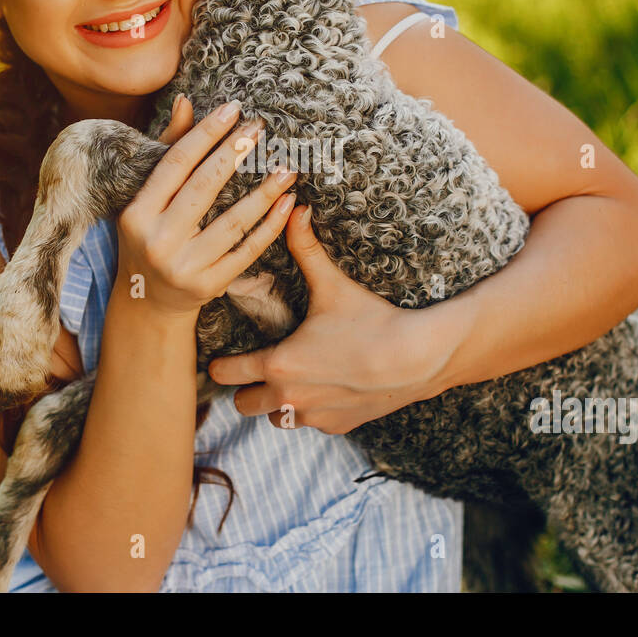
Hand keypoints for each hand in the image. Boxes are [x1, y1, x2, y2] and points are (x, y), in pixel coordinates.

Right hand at [115, 95, 299, 318]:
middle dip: (236, 154)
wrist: (146, 301)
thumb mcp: (147, 200)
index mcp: (138, 213)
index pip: (176, 164)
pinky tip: (288, 204)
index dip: (205, 134)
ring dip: (264, 192)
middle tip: (261, 128)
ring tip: (287, 167)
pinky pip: (247, 250)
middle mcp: (158, 240)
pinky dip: (270, 226)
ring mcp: (185, 266)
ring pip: (232, 221)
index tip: (233, 110)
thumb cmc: (150, 236)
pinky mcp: (210, 285)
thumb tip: (186, 101)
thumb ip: (168, 151)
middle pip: (204, 188)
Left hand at [207, 204, 452, 434]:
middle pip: (243, 404)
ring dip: (277, 403)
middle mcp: (288, 397)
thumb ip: (306, 249)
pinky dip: (312, 409)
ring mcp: (313, 416)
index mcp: (278, 364)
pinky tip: (328, 387)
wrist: (418, 359)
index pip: (225, 374)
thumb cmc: (372, 322)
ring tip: (293, 378)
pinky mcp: (337, 427)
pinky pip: (310, 423)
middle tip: (256, 368)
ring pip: (275, 419)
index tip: (221, 357)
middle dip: (246, 388)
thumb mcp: (334, 286)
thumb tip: (294, 209)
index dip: (219, 364)